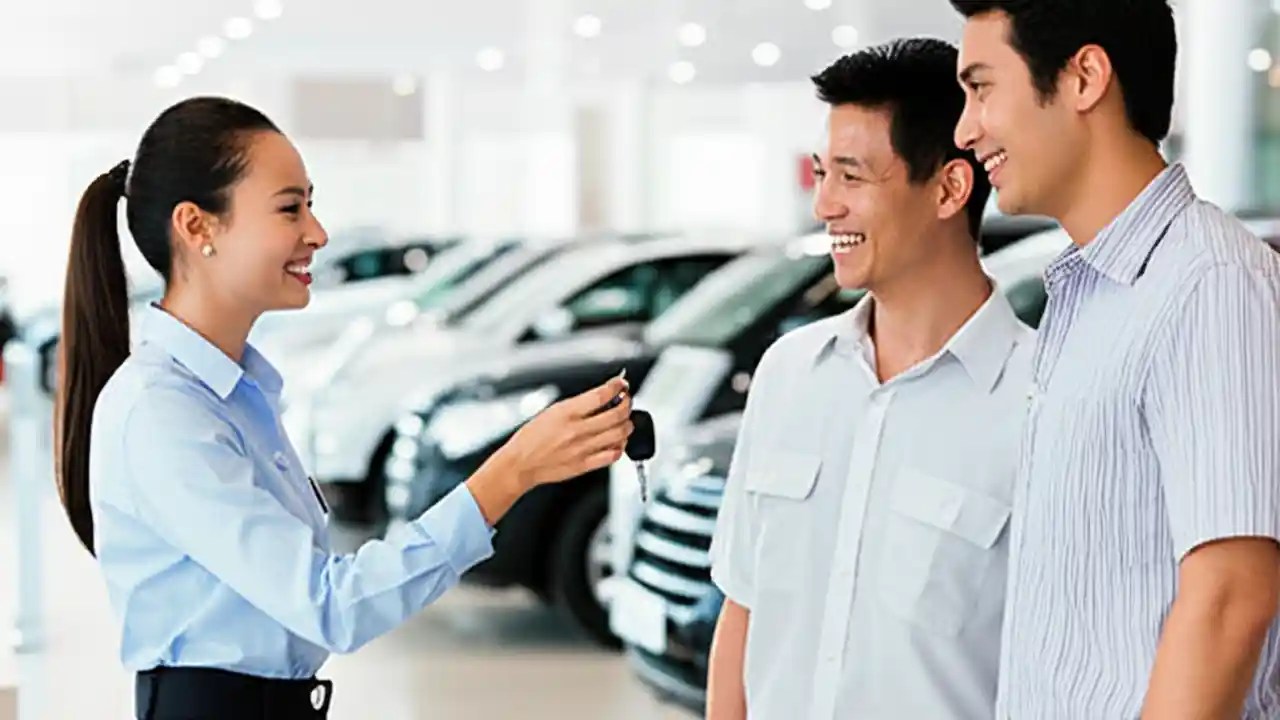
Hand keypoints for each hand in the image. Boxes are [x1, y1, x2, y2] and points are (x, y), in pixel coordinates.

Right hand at [494, 375, 633, 490]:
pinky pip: (613, 455)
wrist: (520, 464)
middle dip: (627, 404)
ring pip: (620, 434)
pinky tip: (617, 441)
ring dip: (628, 424)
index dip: (617, 387)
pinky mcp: (585, 465)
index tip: (621, 385)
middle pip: (617, 414)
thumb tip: (602, 396)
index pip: (601, 395)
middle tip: (626, 401)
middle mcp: (577, 430)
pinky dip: (620, 446)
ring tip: (624, 421)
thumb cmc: (531, 438)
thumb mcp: (552, 411)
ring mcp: (583, 449)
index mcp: (567, 413)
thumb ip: (579, 404)